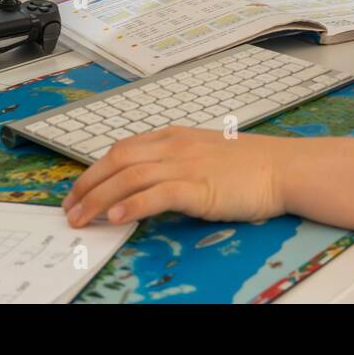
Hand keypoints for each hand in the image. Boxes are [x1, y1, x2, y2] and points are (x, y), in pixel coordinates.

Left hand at [62, 127, 288, 226]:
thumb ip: (176, 161)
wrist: (283, 168)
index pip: (123, 149)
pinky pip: (157, 194)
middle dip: (88, 185)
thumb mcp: (205, 154)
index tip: (79, 190)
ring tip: (82, 218)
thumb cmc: (250, 166)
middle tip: (70, 208)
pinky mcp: (199, 187)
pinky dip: (132, 205)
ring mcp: (186, 165)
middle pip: (118, 161)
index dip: (96, 169)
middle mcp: (175, 147)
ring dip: (99, 199)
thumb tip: (146, 183)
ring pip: (129, 177)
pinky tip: (116, 218)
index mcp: (174, 137)